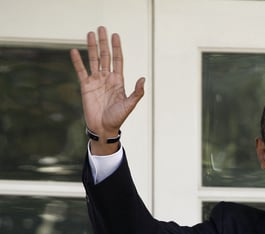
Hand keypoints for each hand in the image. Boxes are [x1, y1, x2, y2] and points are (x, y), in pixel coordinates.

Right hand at [70, 26, 144, 153]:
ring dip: (92, 47)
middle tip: (101, 28)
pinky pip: (81, 71)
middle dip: (104, 42)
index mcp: (118, 81)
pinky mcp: (85, 86)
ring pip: (93, 60)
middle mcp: (107, 78)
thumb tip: (143, 78)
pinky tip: (74, 50)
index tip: (115, 35)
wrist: (104, 128)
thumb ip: (137, 92)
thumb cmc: (118, 118)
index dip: (116, 48)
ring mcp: (96, 81)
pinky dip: (77, 61)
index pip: (117, 60)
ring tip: (90, 33)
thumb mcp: (129, 105)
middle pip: (105, 56)